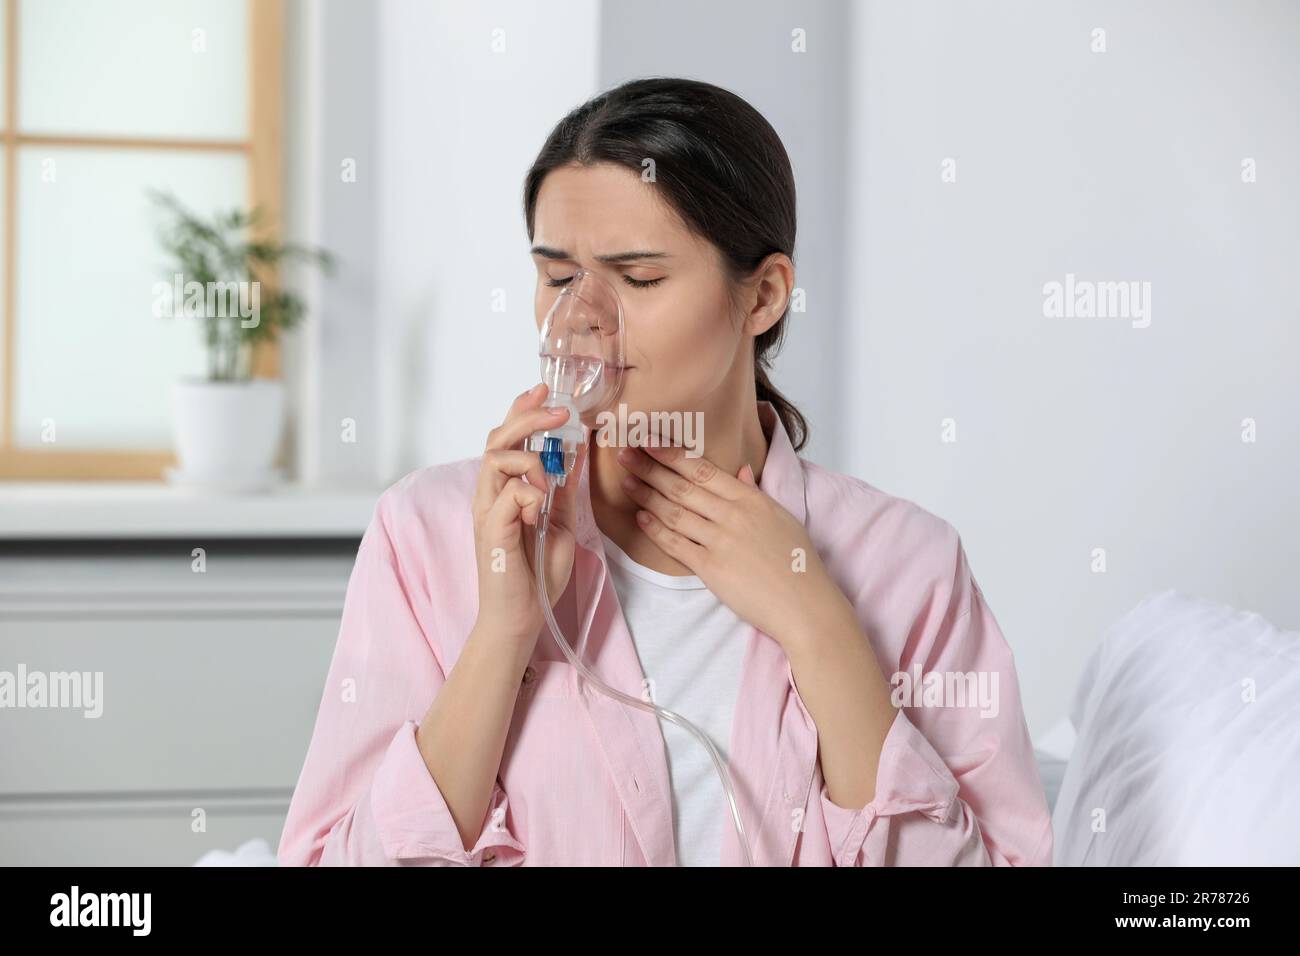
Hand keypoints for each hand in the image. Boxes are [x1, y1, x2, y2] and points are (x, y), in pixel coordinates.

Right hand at [472, 383, 588, 651]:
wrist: (522, 617)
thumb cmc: (536, 574)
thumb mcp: (559, 523)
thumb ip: (562, 489)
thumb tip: (575, 451)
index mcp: (505, 491)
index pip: (507, 439)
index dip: (522, 410)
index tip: (543, 390)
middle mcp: (490, 496)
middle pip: (498, 438)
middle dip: (528, 417)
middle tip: (559, 410)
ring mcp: (488, 512)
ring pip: (497, 458)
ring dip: (530, 459)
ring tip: (549, 480)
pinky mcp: (492, 531)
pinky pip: (508, 494)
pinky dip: (530, 493)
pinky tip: (540, 511)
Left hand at [616, 443, 854, 650]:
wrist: (804, 604)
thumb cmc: (797, 562)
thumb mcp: (781, 518)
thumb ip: (755, 493)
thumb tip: (741, 471)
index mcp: (751, 500)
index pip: (703, 470)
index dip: (672, 454)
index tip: (650, 440)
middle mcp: (733, 516)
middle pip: (682, 486)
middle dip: (650, 467)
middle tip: (625, 453)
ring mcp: (720, 541)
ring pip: (674, 512)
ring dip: (647, 495)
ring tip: (627, 482)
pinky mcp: (711, 568)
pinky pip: (676, 544)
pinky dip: (656, 530)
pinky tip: (641, 518)